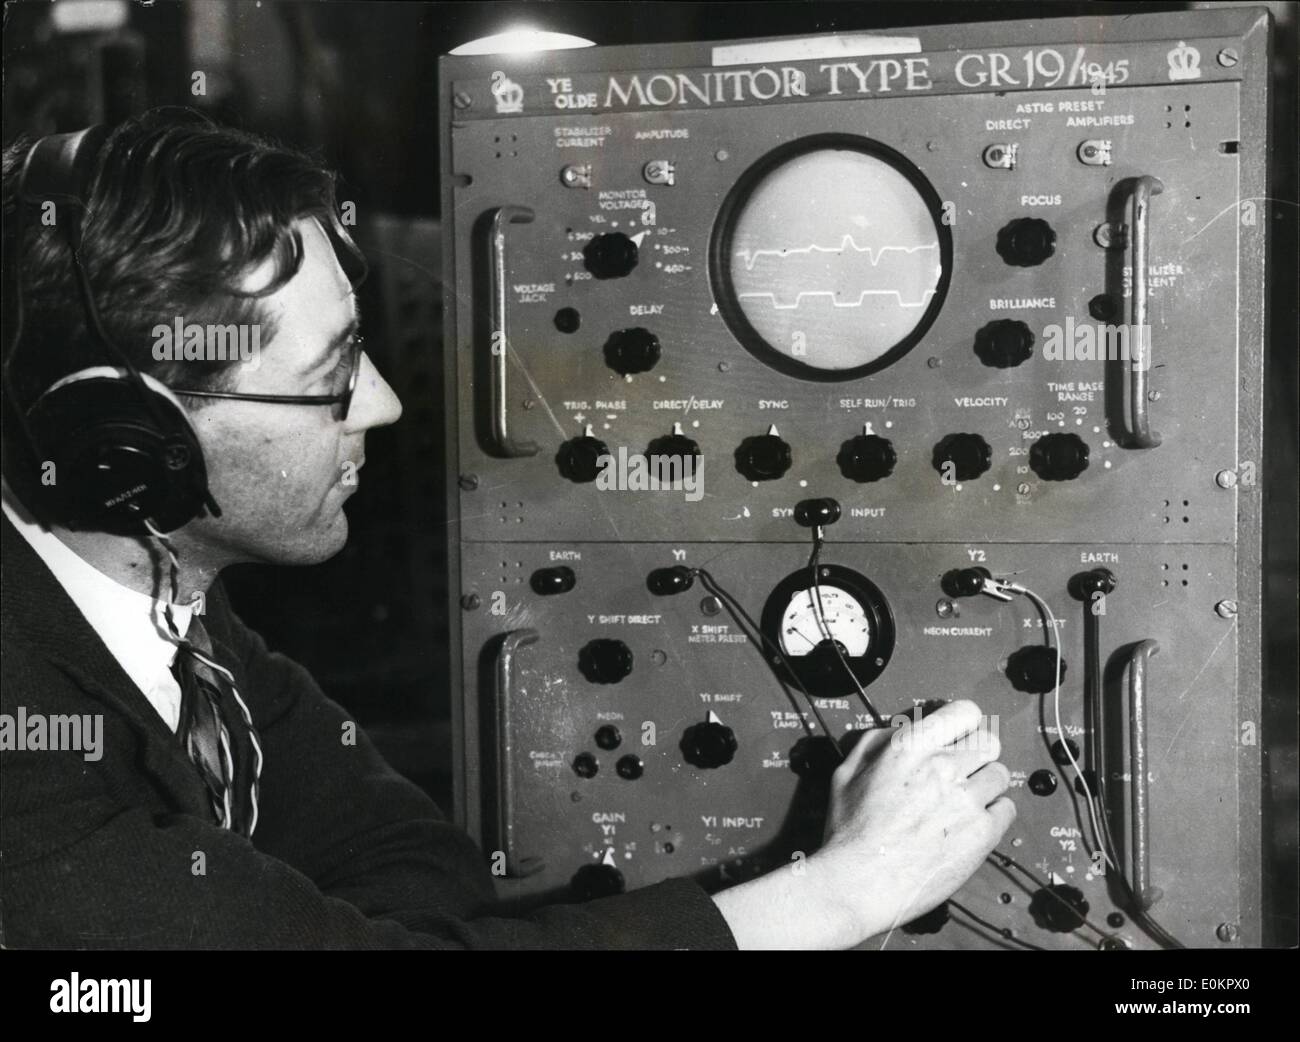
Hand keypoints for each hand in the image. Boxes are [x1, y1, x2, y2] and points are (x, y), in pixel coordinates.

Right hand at [810, 699, 1014, 943]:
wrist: (858, 883)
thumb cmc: (848, 833)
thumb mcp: (847, 772)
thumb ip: (876, 742)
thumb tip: (899, 731)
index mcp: (909, 747)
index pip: (963, 712)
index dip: (962, 723)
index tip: (960, 734)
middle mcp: (942, 768)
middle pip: (988, 741)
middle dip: (977, 752)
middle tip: (964, 769)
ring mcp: (965, 801)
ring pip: (1000, 775)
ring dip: (985, 784)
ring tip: (965, 801)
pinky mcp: (982, 834)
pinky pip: (1007, 809)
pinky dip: (994, 814)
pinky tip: (972, 822)